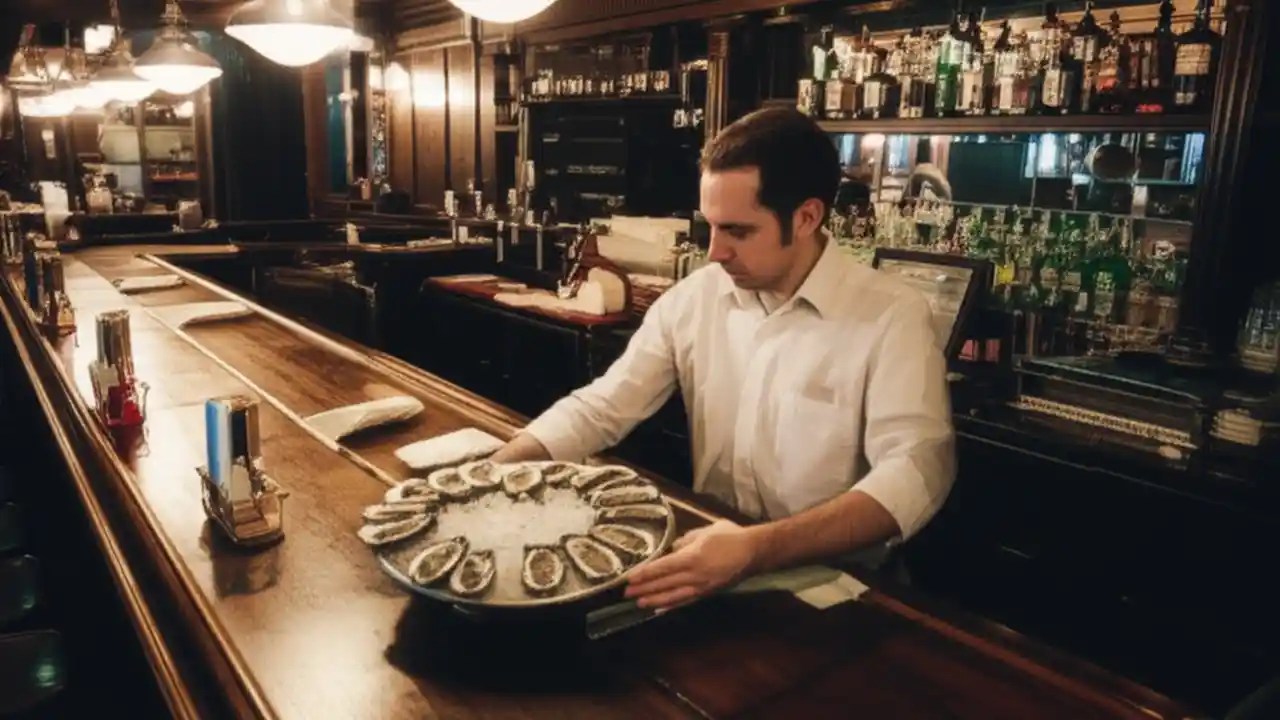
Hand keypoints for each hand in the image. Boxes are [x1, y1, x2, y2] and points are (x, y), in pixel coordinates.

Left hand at [624, 520, 757, 610]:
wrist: (754, 552)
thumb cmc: (729, 536)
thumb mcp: (704, 531)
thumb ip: (686, 540)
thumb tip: (672, 548)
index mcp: (692, 557)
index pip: (662, 568)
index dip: (645, 574)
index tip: (629, 579)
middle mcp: (694, 575)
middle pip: (664, 584)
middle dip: (644, 589)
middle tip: (626, 594)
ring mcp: (701, 586)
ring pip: (673, 596)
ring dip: (654, 600)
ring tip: (639, 603)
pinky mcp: (708, 592)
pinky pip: (687, 600)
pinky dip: (672, 606)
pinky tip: (661, 609)